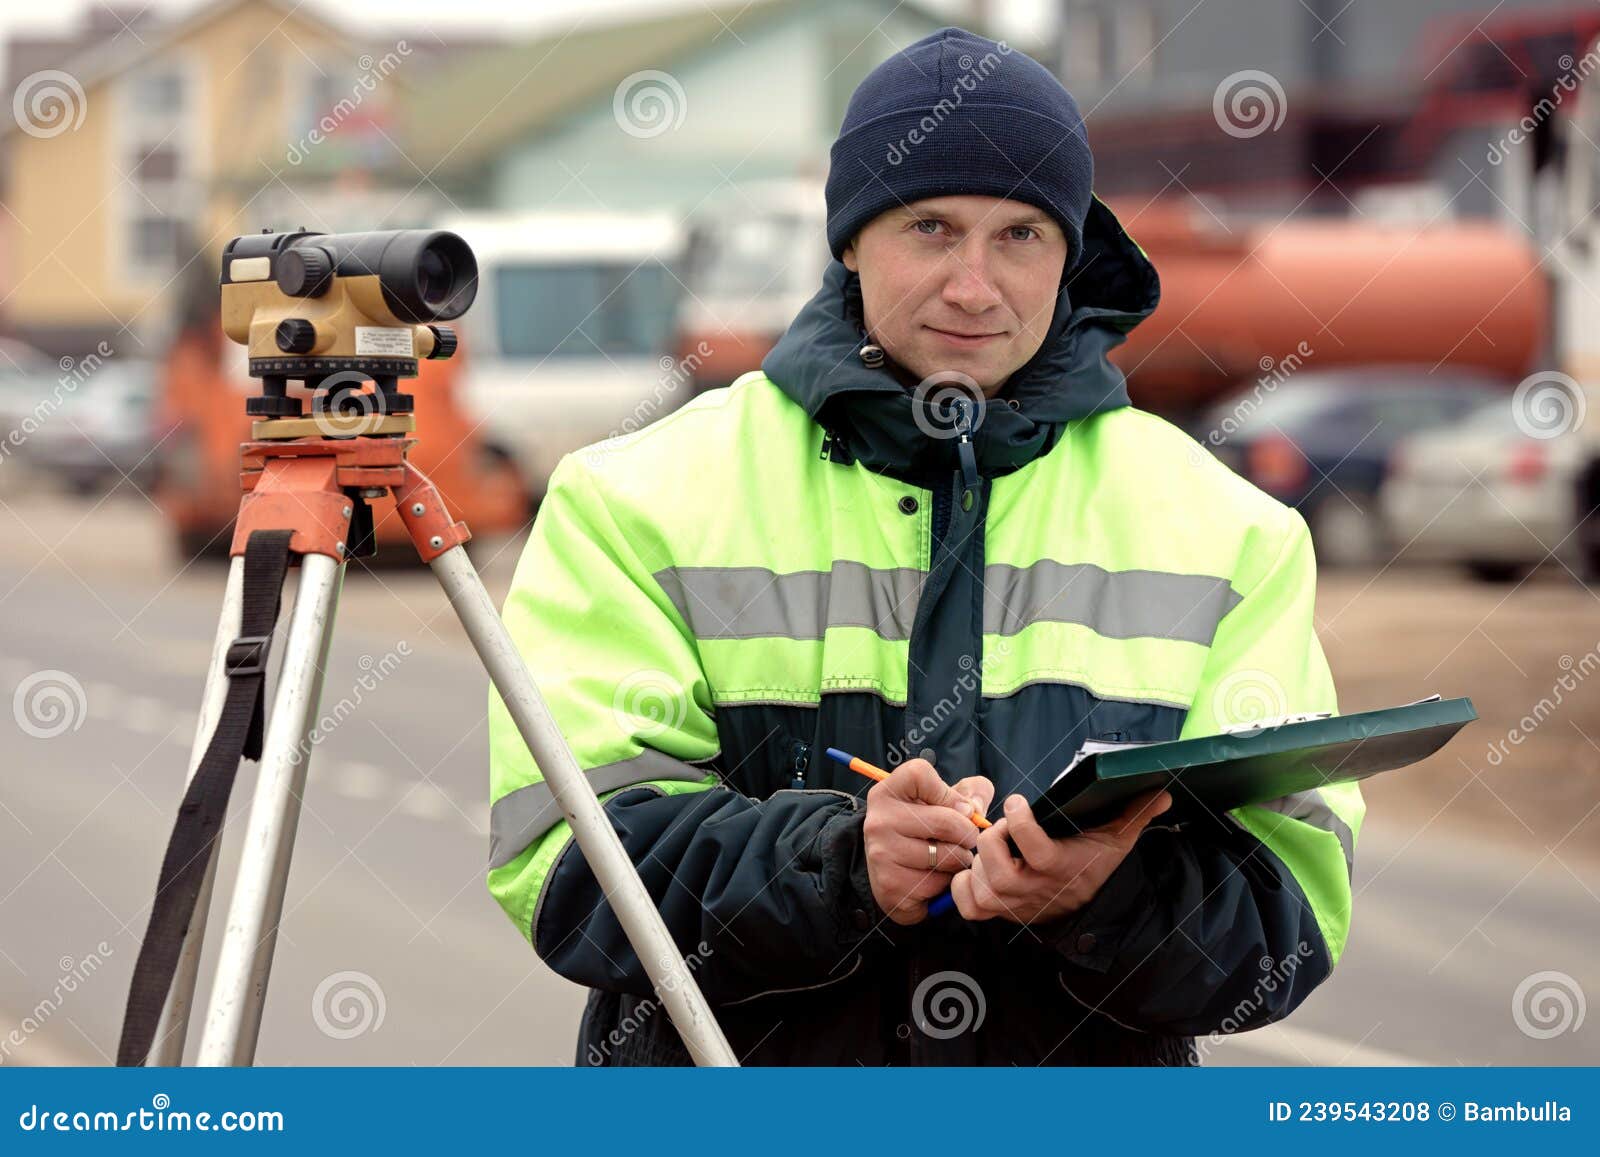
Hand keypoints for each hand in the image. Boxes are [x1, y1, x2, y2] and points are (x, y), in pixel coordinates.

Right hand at [863, 758, 993, 925]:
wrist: (895, 878)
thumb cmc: (924, 831)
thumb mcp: (944, 802)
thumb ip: (971, 793)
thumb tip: (975, 810)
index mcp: (887, 792)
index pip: (920, 773)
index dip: (948, 792)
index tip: (955, 807)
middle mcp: (878, 820)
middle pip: (946, 821)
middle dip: (967, 833)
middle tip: (964, 839)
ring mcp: (882, 853)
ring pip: (948, 854)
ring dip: (959, 859)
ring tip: (949, 857)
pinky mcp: (891, 884)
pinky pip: (939, 882)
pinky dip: (947, 882)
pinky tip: (935, 877)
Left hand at [950, 788, 1170, 924]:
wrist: (1090, 911)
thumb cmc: (1095, 865)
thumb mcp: (1117, 839)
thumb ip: (1136, 813)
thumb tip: (1163, 792)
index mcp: (1060, 867)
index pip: (1034, 848)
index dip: (1020, 822)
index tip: (1018, 801)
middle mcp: (1034, 889)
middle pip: (998, 870)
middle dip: (994, 840)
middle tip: (1003, 828)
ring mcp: (1014, 903)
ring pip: (981, 887)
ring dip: (978, 862)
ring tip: (993, 847)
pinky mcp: (1000, 912)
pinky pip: (969, 907)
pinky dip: (963, 887)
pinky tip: (976, 869)